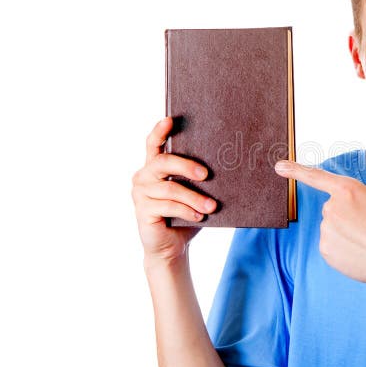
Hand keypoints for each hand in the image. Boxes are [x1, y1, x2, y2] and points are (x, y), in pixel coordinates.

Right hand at [131, 117, 217, 264]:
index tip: (170, 119)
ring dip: (194, 197)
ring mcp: (140, 194)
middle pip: (163, 162)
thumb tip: (225, 163)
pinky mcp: (142, 211)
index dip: (159, 131)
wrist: (172, 246)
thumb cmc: (186, 214)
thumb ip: (198, 178)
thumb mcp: (194, 192)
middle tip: (207, 175)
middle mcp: (143, 176)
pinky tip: (199, 216)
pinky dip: (186, 210)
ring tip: (212, 206)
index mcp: (154, 167)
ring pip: (170, 188)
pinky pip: (167, 206)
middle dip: (187, 166)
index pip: (152, 144)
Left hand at [274, 159, 365, 289]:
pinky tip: (361, 253)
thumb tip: (364, 193)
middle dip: (350, 213)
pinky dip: (345, 247)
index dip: (296, 170)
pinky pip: (333, 244)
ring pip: (334, 226)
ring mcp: (327, 231)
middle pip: (335, 207)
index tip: (278, 166)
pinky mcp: (325, 251)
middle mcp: (332, 209)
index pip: (317, 177)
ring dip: (348, 231)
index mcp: (348, 191)